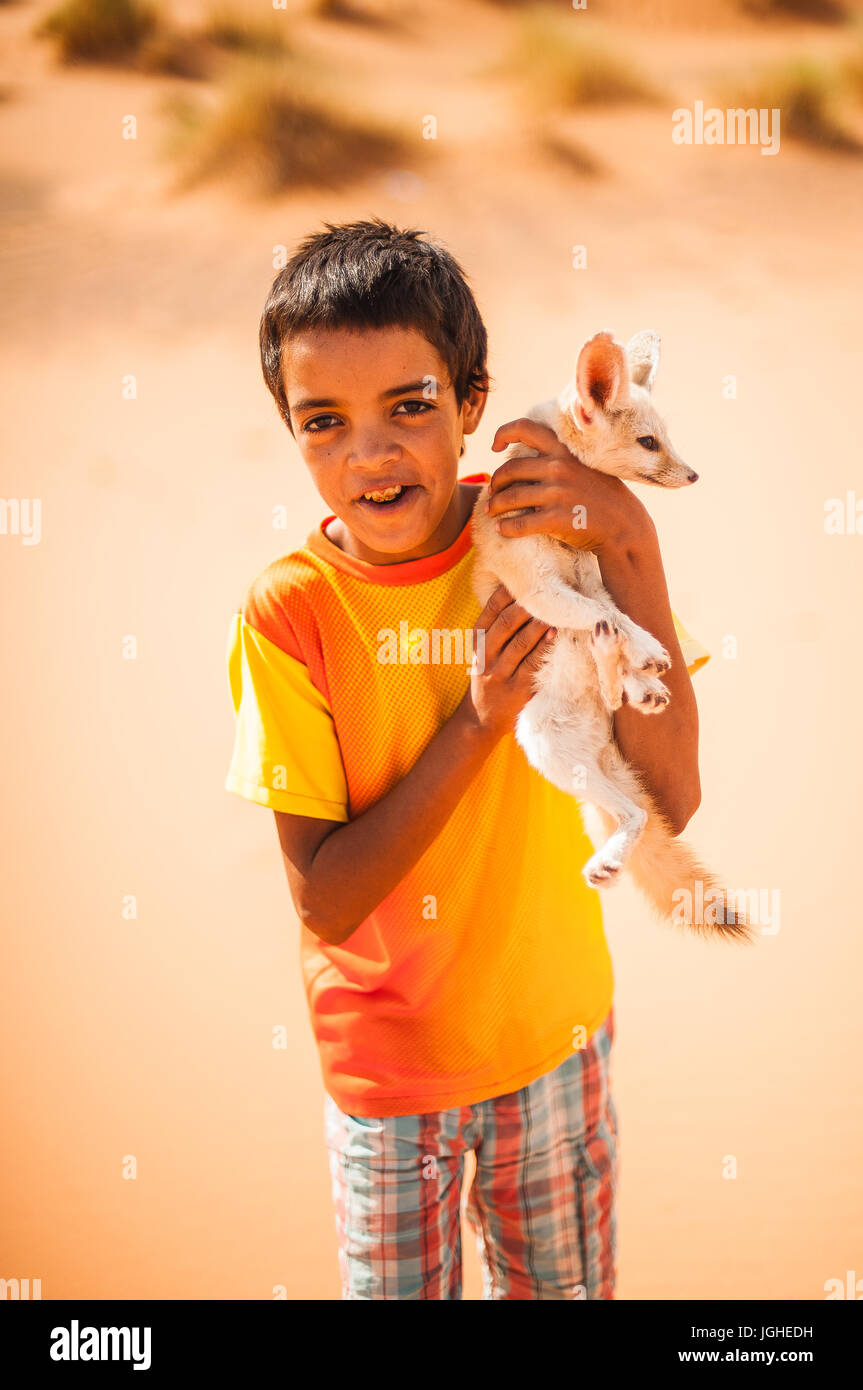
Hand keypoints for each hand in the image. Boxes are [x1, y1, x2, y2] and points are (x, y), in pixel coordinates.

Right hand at [461, 584, 556, 741]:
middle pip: (506, 623)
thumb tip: (528, 596)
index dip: (508, 591)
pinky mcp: (517, 689)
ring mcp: (500, 673)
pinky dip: (544, 648)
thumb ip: (499, 627)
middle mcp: (485, 655)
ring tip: (556, 611)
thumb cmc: (488, 675)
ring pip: (521, 642)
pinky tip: (554, 635)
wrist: (481, 718)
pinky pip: (533, 664)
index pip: (491, 609)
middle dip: (528, 605)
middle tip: (547, 590)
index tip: (527, 577)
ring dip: (540, 624)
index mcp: (477, 640)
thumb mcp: (484, 650)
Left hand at [486, 417, 649, 555]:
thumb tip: (530, 456)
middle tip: (492, 491)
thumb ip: (561, 457)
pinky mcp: (555, 519)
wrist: (624, 525)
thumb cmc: (603, 495)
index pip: (525, 428)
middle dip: (495, 482)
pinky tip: (502, 529)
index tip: (495, 447)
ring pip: (510, 498)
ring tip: (491, 511)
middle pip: (510, 470)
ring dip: (494, 506)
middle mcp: (557, 467)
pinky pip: (520, 523)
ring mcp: (556, 494)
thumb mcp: (587, 464)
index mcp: (564, 450)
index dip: (503, 433)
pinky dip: (506, 527)